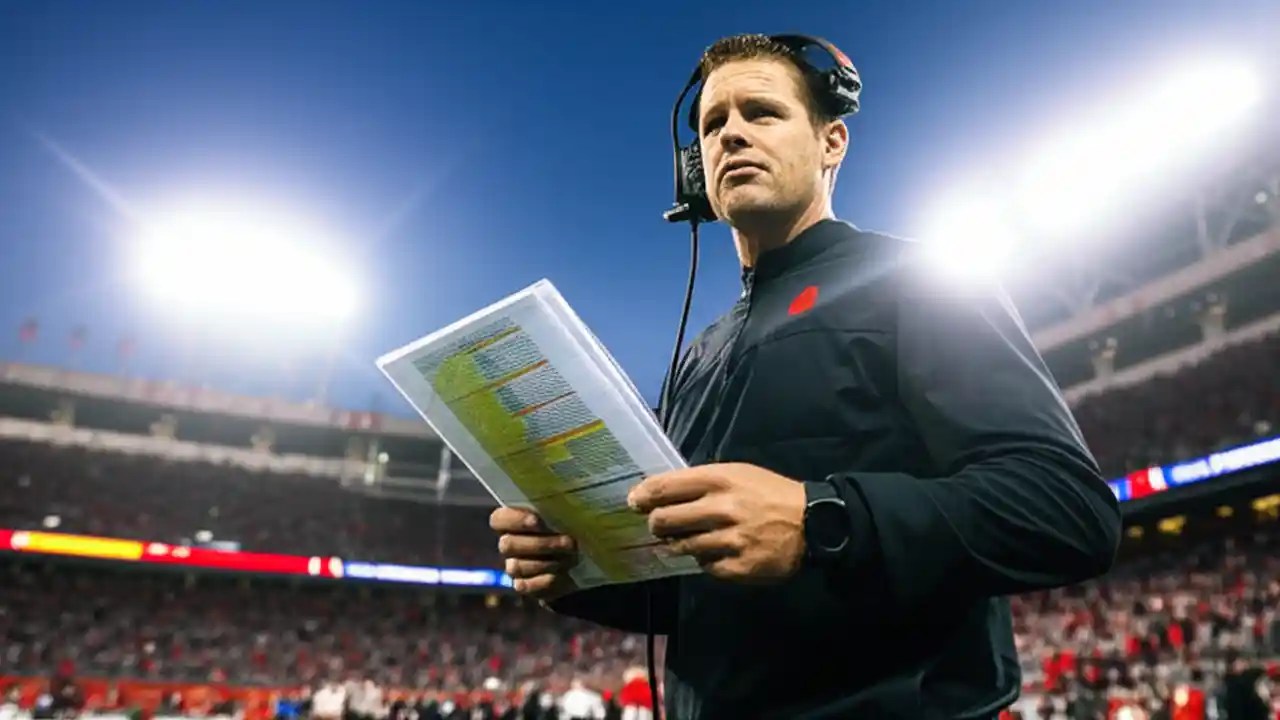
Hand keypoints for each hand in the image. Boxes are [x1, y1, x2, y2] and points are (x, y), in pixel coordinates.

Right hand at [489, 507, 579, 600]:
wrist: (581, 561)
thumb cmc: (570, 530)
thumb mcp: (565, 517)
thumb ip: (557, 511)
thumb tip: (563, 510)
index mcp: (512, 521)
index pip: (498, 519)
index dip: (514, 520)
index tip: (537, 521)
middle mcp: (508, 543)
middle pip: (507, 544)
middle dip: (540, 544)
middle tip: (569, 543)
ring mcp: (513, 566)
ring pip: (516, 567)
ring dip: (547, 563)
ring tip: (571, 559)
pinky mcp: (522, 586)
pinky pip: (525, 586)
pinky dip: (546, 581)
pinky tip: (564, 575)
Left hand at [627, 462, 805, 583]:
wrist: (812, 523)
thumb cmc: (769, 494)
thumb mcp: (737, 474)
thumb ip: (700, 482)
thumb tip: (659, 493)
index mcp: (720, 480)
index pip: (666, 487)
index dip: (643, 496)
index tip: (634, 502)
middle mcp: (722, 509)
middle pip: (665, 520)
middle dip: (655, 524)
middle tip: (658, 525)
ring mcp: (730, 540)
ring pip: (682, 546)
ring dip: (678, 544)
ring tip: (685, 539)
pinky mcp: (738, 567)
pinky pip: (705, 566)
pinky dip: (705, 560)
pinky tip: (715, 552)